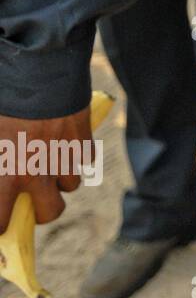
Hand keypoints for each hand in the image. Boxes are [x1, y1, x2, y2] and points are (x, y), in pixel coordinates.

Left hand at [0, 109, 92, 232]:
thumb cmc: (4, 103)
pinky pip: (85, 159)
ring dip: (62, 178)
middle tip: (35, 197)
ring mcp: (62, 157)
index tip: (4, 222)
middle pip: (51, 212)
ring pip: (71, 185)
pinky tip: (65, 141)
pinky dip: (77, 155)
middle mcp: (35, 173)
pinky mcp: (82, 141)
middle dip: (43, 210)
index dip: (2, 226)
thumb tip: (1, 171)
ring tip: (50, 160)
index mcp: (4, 174)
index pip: (2, 222)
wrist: (34, 71)